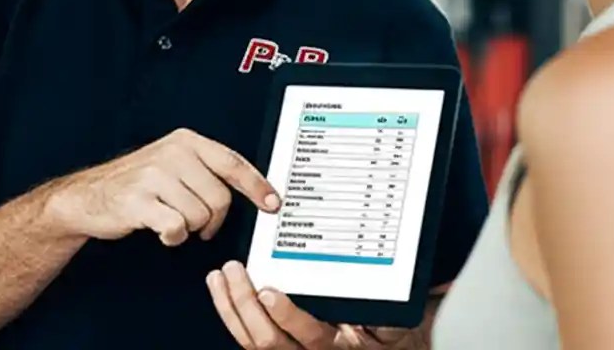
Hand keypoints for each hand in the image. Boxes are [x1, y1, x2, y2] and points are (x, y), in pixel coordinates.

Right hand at [46, 128, 280, 245]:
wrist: (87, 196)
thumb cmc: (135, 183)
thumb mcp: (171, 163)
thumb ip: (206, 170)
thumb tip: (252, 187)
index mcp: (185, 141)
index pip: (232, 162)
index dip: (256, 185)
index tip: (273, 203)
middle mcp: (172, 154)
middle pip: (219, 199)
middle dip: (212, 220)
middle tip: (198, 223)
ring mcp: (154, 176)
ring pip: (200, 217)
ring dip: (188, 228)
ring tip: (170, 219)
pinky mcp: (139, 201)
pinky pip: (176, 229)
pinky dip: (171, 237)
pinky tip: (160, 229)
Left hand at [207, 261, 414, 348]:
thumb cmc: (387, 337)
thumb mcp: (393, 324)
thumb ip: (381, 313)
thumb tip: (372, 296)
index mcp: (338, 348)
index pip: (310, 335)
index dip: (287, 316)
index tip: (270, 292)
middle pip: (269, 341)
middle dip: (246, 304)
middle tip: (236, 271)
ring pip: (251, 342)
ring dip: (230, 307)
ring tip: (221, 276)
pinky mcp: (277, 348)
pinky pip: (246, 339)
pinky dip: (229, 314)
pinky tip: (220, 290)